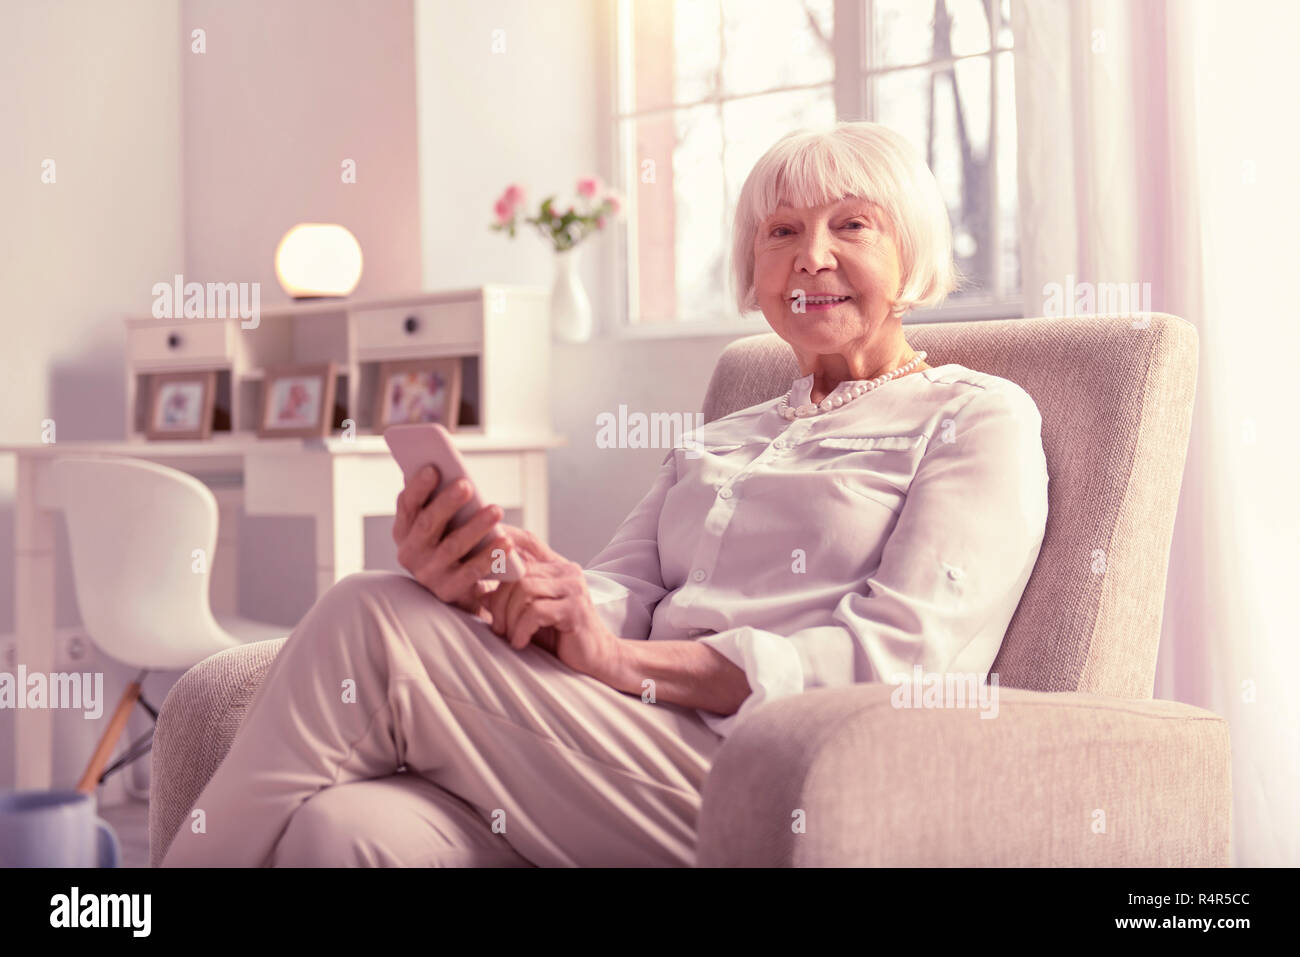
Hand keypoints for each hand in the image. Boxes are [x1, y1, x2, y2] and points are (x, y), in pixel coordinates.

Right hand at [391, 465, 515, 618]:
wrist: (458, 590)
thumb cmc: (449, 542)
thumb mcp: (438, 522)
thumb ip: (435, 498)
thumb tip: (436, 465)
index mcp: (404, 530)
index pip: (407, 505)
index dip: (418, 486)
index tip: (433, 468)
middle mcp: (410, 553)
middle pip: (427, 524)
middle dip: (447, 502)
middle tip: (467, 485)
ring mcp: (429, 574)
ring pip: (452, 546)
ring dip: (475, 526)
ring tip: (496, 510)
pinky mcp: (449, 590)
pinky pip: (472, 571)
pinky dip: (490, 555)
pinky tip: (507, 541)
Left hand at [481, 526, 623, 681]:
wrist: (595, 660)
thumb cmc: (560, 637)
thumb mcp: (529, 615)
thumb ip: (509, 599)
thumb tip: (477, 589)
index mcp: (556, 567)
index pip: (528, 541)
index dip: (505, 537)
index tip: (481, 547)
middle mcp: (567, 571)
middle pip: (518, 571)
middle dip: (498, 601)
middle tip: (496, 626)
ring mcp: (573, 588)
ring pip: (524, 589)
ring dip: (509, 617)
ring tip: (509, 635)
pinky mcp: (575, 609)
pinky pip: (535, 611)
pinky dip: (521, 629)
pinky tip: (520, 643)